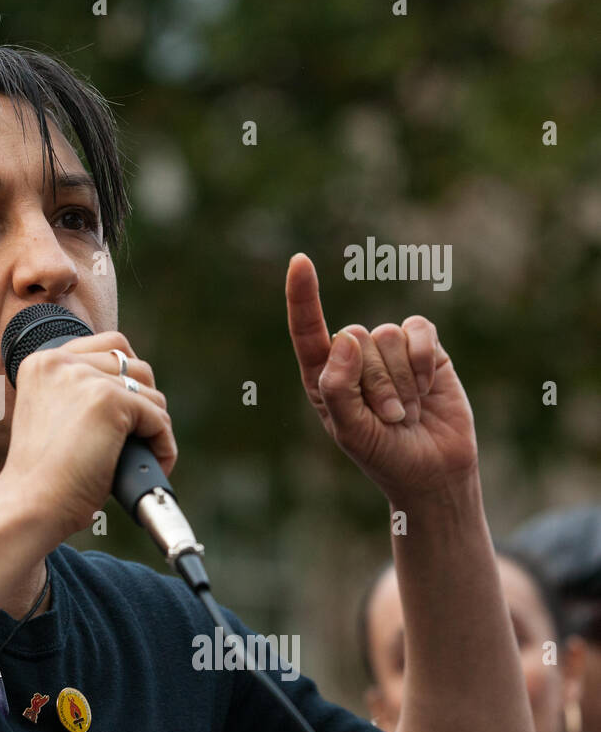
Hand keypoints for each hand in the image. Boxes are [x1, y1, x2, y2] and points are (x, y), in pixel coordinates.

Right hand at [0, 331, 175, 541]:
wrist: (30, 505)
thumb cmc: (42, 478)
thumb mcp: (54, 418)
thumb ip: (81, 394)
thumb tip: (135, 389)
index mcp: (42, 363)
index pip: (107, 345)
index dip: (125, 379)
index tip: (123, 413)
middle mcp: (60, 362)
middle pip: (134, 364)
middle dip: (143, 403)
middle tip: (134, 438)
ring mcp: (85, 379)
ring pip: (151, 391)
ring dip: (154, 426)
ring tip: (141, 457)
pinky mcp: (110, 401)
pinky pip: (159, 418)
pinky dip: (163, 447)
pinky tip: (151, 466)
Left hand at [285, 253, 478, 503]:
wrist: (433, 470)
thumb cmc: (382, 453)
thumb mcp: (350, 429)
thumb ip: (338, 387)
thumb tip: (345, 339)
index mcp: (323, 375)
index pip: (307, 329)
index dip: (302, 296)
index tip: (299, 262)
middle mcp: (352, 357)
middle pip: (355, 337)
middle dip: (375, 382)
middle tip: (387, 417)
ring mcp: (388, 350)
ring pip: (388, 335)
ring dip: (401, 381)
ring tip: (405, 410)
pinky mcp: (424, 347)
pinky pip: (418, 330)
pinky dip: (422, 361)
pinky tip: (427, 387)